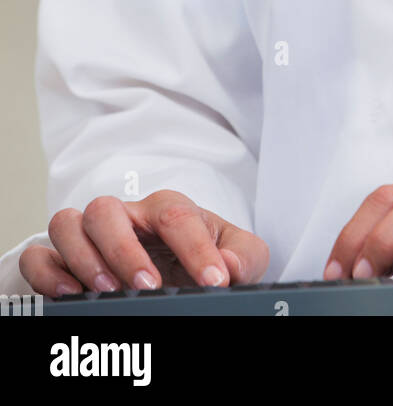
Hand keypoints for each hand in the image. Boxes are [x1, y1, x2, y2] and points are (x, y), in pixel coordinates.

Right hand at [20, 190, 269, 298]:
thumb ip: (243, 257)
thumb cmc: (201, 257)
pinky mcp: (63, 260)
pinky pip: (39, 254)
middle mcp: (126, 217)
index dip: (196, 249)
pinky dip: (48, 271)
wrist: (174, 270)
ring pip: (68, 222)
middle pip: (108, 208)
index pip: (178, 215)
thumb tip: (227, 266)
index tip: (213, 281)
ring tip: (107, 290)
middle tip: (149, 286)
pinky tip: (71, 294)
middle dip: (125, 248)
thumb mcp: (234, 258)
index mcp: (169, 210)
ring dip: (84, 256)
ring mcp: (91, 236)